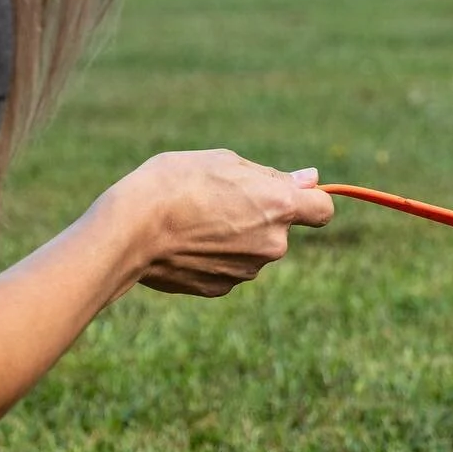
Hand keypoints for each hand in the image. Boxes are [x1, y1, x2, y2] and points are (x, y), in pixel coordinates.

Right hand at [110, 149, 333, 296]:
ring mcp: (248, 270)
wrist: (129, 230)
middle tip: (216, 199)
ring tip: (193, 219)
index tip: (294, 197)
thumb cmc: (175, 184)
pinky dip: (213, 256)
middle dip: (259, 215)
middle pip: (280, 228)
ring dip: (234, 235)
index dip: (311, 202)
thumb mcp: (224, 163)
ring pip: (252, 248)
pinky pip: (227, 267)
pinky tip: (184, 243)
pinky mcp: (221, 288)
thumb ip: (273, 176)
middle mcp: (273, 244)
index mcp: (280, 207)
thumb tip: (311, 179)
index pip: (323, 210)